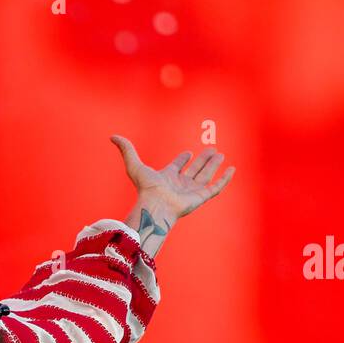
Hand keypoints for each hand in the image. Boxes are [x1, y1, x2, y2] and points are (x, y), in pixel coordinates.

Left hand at [110, 135, 234, 220]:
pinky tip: (231, 169)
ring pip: (205, 176)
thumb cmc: (145, 189)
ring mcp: (191, 191)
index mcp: (167, 177)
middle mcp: (180, 184)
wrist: (155, 206)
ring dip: (213, 165)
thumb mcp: (134, 165)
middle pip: (194, 170)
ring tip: (219, 153)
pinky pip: (216, 187)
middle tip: (211, 149)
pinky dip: (224, 179)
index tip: (188, 153)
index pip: (177, 167)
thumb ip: (126, 149)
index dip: (182, 160)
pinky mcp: (201, 197)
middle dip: (202, 160)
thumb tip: (112, 136)